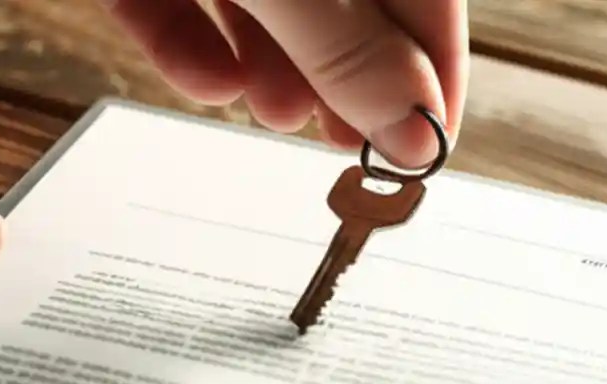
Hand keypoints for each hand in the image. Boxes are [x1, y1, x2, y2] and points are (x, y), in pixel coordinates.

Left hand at [102, 0, 467, 168]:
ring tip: (278, 114)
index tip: (427, 146)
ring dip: (274, 71)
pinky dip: (190, 46)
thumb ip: (344, 45)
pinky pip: (174, 1)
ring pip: (266, 12)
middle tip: (351, 145)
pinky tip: (211, 81)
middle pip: (345, 9)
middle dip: (347, 79)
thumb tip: (415, 131)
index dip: (432, 70)